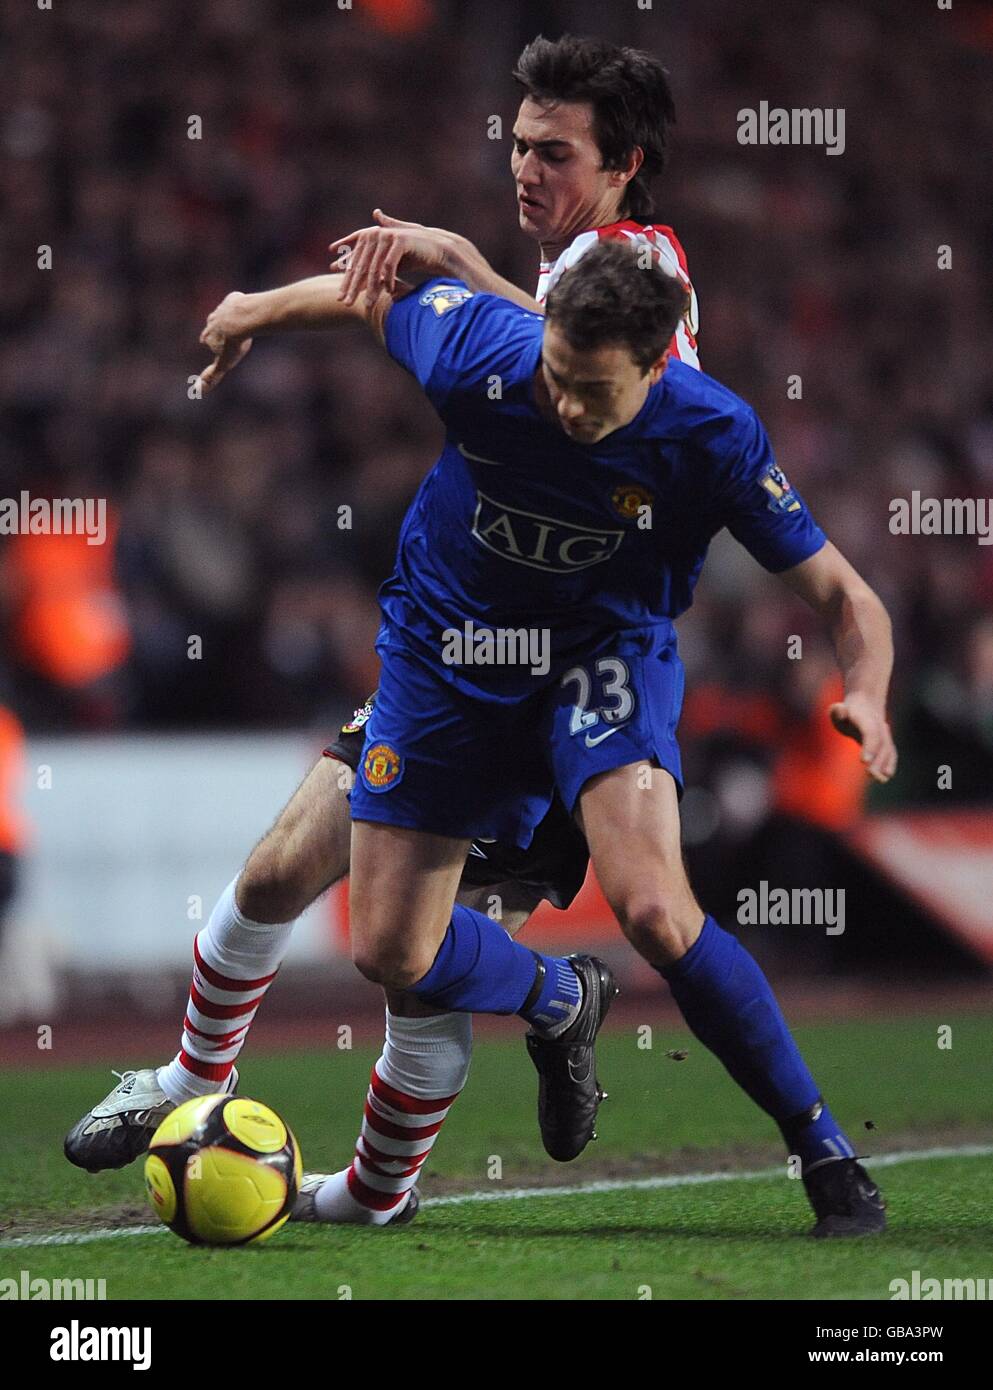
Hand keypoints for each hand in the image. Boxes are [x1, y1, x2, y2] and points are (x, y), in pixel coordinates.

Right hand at [197, 292, 253, 393]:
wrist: (243, 319)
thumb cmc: (234, 343)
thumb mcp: (224, 363)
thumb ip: (212, 377)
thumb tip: (198, 391)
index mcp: (208, 335)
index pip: (206, 339)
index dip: (211, 342)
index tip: (214, 344)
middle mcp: (212, 321)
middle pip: (212, 325)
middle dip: (217, 328)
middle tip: (226, 333)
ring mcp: (222, 308)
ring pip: (223, 313)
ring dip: (228, 317)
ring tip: (239, 321)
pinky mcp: (233, 299)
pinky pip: (235, 301)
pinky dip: (239, 305)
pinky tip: (247, 309)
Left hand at [329, 209, 457, 304]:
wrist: (438, 249)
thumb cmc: (413, 254)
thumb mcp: (389, 259)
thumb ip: (372, 261)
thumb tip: (356, 265)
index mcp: (371, 236)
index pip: (354, 254)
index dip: (344, 268)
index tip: (334, 281)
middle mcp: (377, 234)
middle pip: (361, 263)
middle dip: (352, 285)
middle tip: (344, 301)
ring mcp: (388, 236)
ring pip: (374, 267)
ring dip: (371, 288)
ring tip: (367, 304)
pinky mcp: (400, 241)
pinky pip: (390, 265)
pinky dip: (388, 279)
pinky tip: (388, 292)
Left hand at [829, 694, 897, 781]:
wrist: (865, 704)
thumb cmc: (846, 712)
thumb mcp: (838, 710)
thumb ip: (837, 711)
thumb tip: (840, 711)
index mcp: (866, 719)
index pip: (871, 733)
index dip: (869, 746)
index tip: (865, 761)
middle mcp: (879, 726)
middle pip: (881, 744)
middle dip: (878, 760)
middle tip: (870, 774)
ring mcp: (885, 734)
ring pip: (888, 749)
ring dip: (885, 765)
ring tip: (881, 779)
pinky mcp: (886, 742)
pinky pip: (891, 752)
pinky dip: (890, 764)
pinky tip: (886, 776)